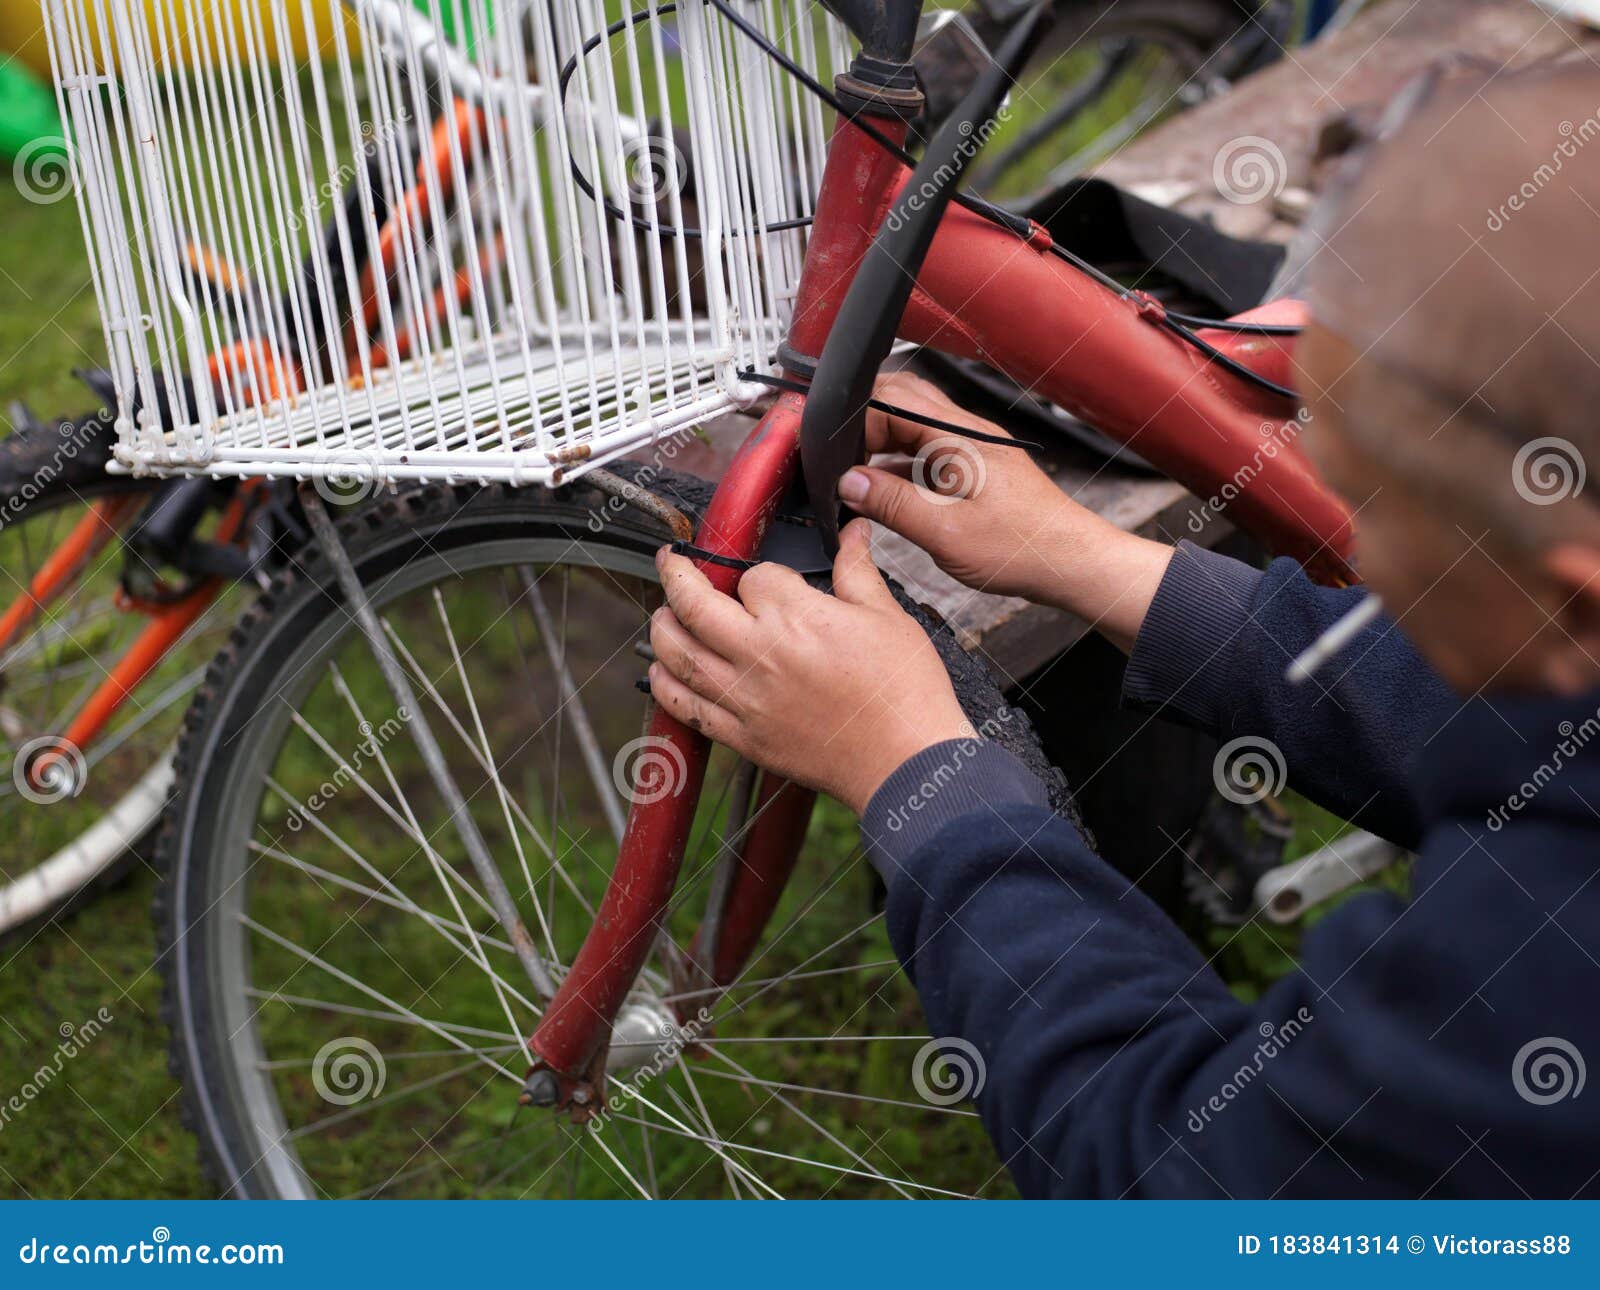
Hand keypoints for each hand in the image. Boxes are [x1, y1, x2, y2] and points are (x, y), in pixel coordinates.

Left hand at [648, 520, 973, 813]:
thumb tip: (853, 533)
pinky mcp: (744, 737)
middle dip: (676, 575)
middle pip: (694, 605)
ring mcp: (746, 698)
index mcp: (796, 617)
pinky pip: (688, 709)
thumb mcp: (886, 617)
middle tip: (670, 562)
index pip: (754, 577)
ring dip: (662, 627)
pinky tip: (662, 673)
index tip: (774, 583)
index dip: (762, 575)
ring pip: (679, 655)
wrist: (905, 761)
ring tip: (662, 613)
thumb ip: (857, 570)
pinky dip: (666, 687)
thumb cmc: (902, 692)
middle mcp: (760, 654)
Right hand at [840, 371, 1173, 649]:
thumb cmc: (1022, 548)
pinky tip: (884, 493)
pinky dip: (899, 465)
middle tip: (838, 458)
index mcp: (958, 437)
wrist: (1069, 562)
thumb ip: (892, 504)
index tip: (834, 457)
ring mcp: (971, 448)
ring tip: (856, 477)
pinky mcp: (974, 469)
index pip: (890, 401)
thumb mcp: (945, 533)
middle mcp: (966, 432)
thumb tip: (848, 483)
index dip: (854, 424)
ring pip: (911, 426)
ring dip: (879, 445)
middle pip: (900, 401)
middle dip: (861, 424)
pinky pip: (925, 452)